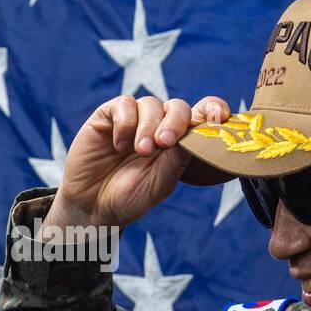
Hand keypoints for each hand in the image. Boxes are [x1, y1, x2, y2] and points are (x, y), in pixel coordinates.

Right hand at [43, 94, 230, 230]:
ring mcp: (134, 119)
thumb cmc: (129, 199)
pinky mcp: (109, 116)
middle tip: (165, 143)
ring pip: (151, 104)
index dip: (212, 109)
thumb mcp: (158, 186)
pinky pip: (124, 105)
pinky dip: (125, 123)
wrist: (91, 207)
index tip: (218, 117)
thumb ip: (175, 162)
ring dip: (148, 126)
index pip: (201, 116)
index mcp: (178, 142)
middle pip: (177, 107)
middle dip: (174, 122)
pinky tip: (119, 145)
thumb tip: (193, 137)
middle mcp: (158, 126)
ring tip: (140, 151)